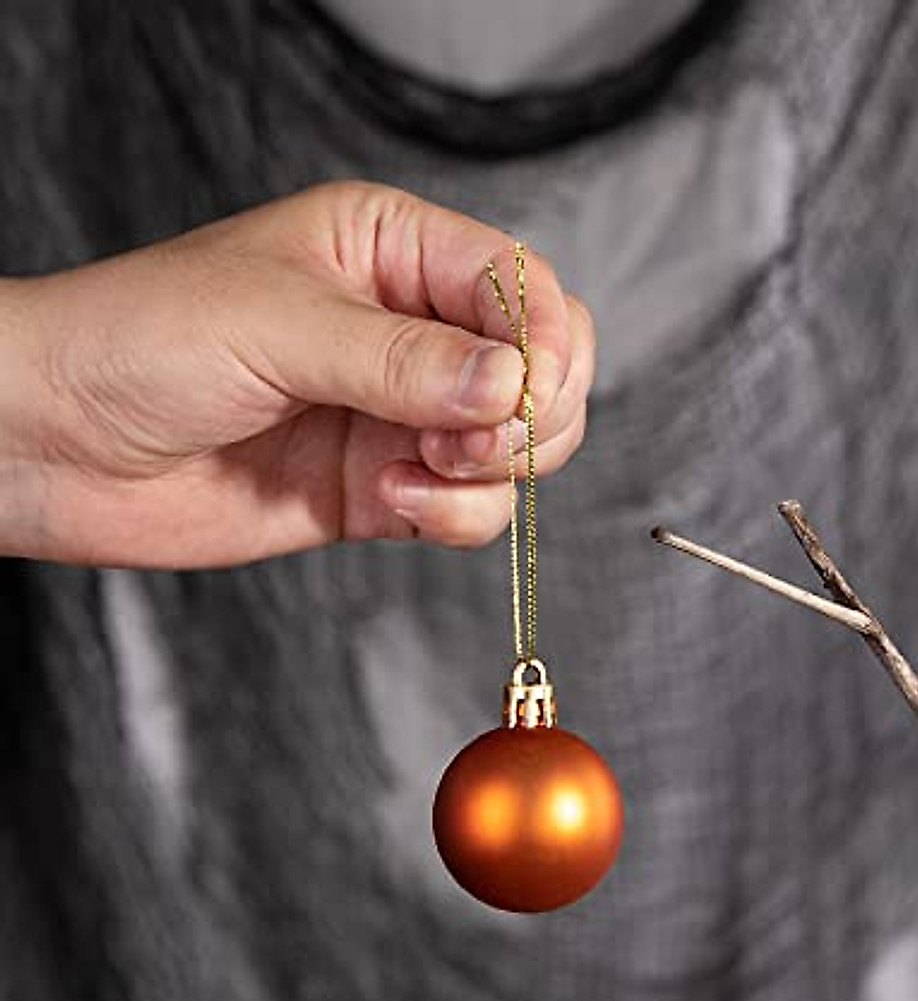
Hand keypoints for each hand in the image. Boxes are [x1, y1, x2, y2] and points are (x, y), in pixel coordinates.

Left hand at [0, 182, 592, 566]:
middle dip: (529, 414)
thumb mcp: (278, 326)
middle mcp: (410, 330)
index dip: (542, 340)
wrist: (57, 444)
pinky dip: (453, 517)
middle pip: (544, 367)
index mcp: (393, 250)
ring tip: (418, 471)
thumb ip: (403, 360)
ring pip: (520, 445)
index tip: (523, 390)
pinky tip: (390, 503)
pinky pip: (471, 507)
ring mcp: (403, 414)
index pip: (521, 285)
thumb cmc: (138, 341)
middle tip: (471, 440)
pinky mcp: (388, 486)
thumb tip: (510, 382)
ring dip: (492, 471)